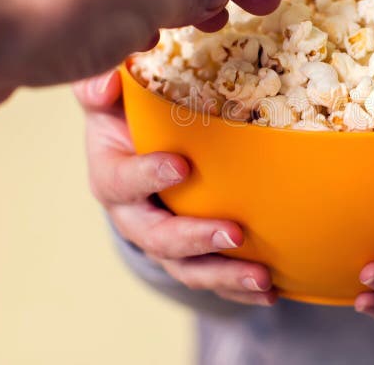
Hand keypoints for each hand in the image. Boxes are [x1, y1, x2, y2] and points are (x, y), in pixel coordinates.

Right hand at [74, 70, 276, 305]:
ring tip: (263, 278)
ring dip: (225, 275)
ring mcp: (161, 243)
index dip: (147, 176)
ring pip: (188, 268)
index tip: (181, 165)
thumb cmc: (127, 116)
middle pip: (157, 238)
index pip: (121, 181)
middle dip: (195, 239)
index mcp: (111, 175)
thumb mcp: (110, 96)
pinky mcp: (188, 256)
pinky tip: (272, 290)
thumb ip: (101, 85)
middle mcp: (133, 217)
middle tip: (234, 232)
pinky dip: (239, 287)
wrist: (132, 152)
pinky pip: (211, 278)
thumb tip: (103, 84)